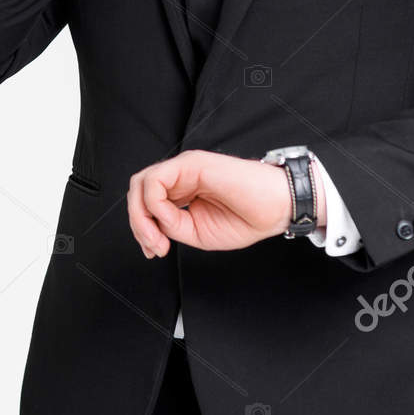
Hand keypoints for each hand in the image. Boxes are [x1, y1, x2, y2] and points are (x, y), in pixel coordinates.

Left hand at [126, 150, 292, 257]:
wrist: (275, 209)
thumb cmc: (246, 218)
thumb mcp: (198, 233)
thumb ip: (171, 226)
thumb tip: (151, 225)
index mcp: (182, 191)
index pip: (146, 204)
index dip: (142, 229)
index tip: (154, 251)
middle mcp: (180, 177)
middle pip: (138, 192)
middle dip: (138, 224)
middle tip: (155, 248)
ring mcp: (184, 168)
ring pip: (141, 183)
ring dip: (141, 216)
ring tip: (159, 239)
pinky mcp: (190, 163)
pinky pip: (156, 181)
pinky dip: (155, 205)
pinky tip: (170, 220)